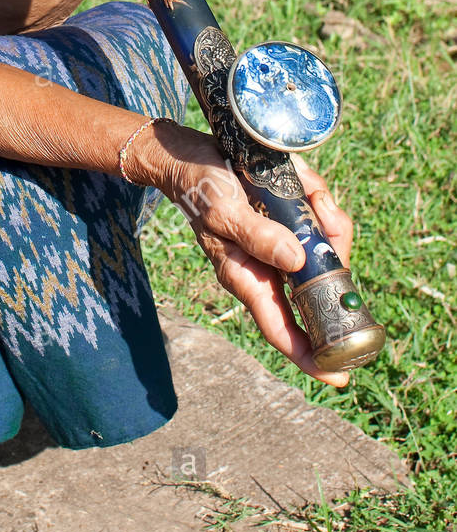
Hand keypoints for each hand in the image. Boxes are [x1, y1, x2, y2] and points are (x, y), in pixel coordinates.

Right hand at [134, 121, 354, 386]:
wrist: (191, 154)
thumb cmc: (199, 188)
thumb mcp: (223, 210)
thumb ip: (257, 236)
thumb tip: (297, 261)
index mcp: (245, 277)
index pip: (280, 327)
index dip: (309, 355)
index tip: (339, 377)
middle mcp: (267, 267)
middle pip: (316, 286)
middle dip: (335, 265)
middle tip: (333, 229)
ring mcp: (281, 246)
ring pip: (326, 251)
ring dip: (327, 221)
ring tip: (311, 191)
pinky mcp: (289, 223)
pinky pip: (322, 221)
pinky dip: (321, 200)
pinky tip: (305, 182)